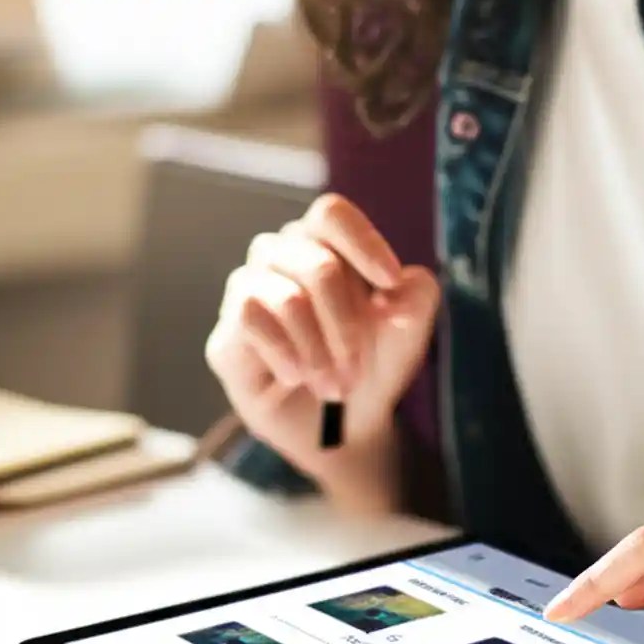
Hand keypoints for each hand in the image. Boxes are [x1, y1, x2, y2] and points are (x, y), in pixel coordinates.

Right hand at [205, 194, 439, 511]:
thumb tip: (401, 283)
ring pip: (285, 296)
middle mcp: (281, 257)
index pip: (332, 215)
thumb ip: (417, 300)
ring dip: (318, 348)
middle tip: (358, 371)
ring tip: (335, 386)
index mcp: (324, 244)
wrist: (342, 428)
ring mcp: (248, 291)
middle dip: (347, 323)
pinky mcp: (226, 335)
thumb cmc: (371, 366)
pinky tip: (297, 378)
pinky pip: (250, 320)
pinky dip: (284, 353)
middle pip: (317, 262)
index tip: (389, 282)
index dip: (362, 242)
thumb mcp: (407, 336)